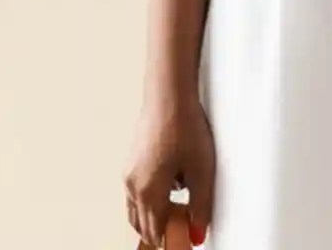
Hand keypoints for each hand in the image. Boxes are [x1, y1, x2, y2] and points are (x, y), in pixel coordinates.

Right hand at [123, 96, 215, 247]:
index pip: (155, 232)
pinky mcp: (133, 160)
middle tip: (182, 231)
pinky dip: (150, 199)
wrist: (168, 95)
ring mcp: (129, 171)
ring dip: (154, 216)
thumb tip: (197, 232)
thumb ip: (200, 205)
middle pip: (142, 223)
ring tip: (179, 212)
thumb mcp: (202, 171)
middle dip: (160, 232)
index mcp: (148, 192)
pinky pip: (137, 191)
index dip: (170, 241)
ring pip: (137, 208)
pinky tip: (173, 187)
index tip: (184, 242)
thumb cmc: (184, 127)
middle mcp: (132, 185)